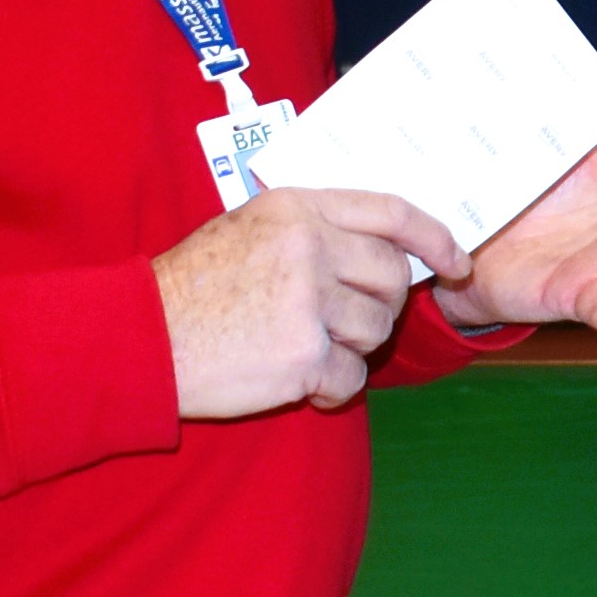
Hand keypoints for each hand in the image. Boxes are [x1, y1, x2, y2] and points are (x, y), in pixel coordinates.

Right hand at [156, 186, 462, 416]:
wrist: (139, 340)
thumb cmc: (192, 287)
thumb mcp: (247, 227)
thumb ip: (311, 228)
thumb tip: (381, 245)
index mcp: (297, 208)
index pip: (392, 212)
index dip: (436, 237)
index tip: (457, 261)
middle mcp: (308, 247)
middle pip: (392, 278)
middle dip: (379, 307)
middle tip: (341, 323)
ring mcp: (307, 300)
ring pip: (376, 331)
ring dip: (351, 349)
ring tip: (301, 347)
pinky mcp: (302, 354)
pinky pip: (352, 378)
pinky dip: (332, 388)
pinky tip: (297, 381)